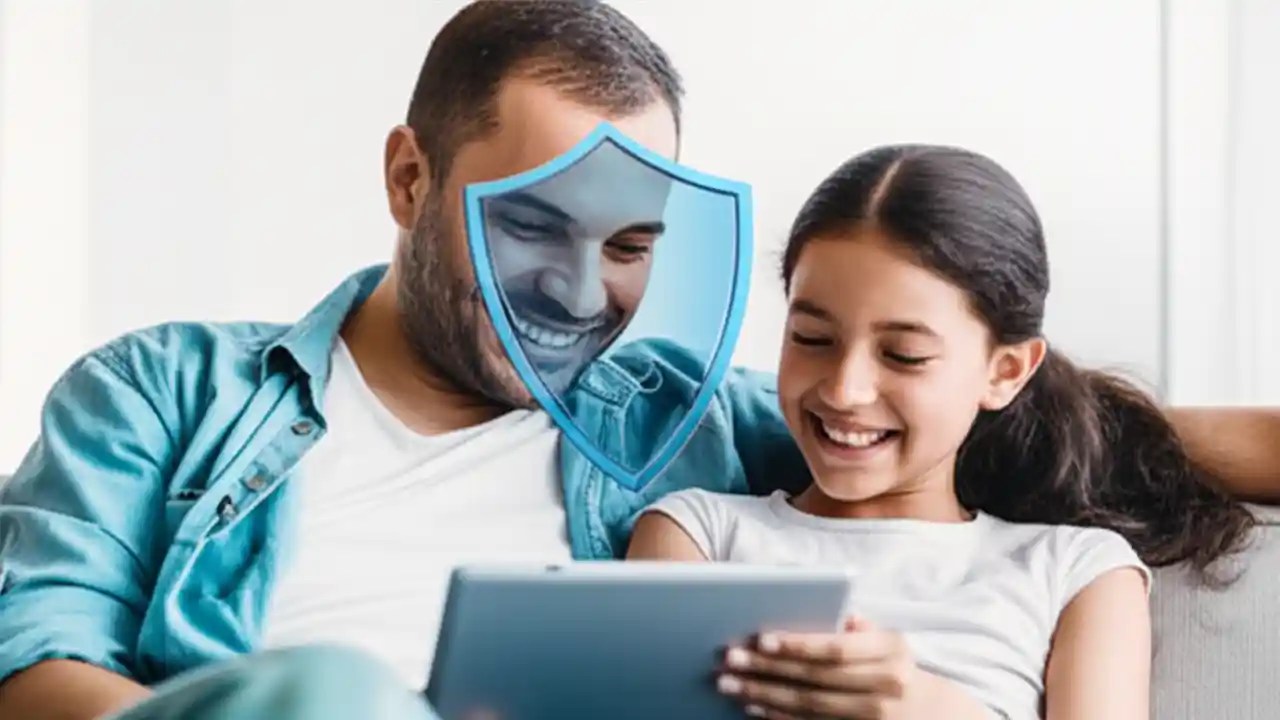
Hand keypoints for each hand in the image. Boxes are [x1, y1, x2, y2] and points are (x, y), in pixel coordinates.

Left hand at [715, 616, 962, 718]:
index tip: (760, 639)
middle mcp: (885, 686)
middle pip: (815, 679)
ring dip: (764, 696)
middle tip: (730, 660)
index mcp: (890, 652)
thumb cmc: (894, 665)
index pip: (835, 649)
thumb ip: (859, 626)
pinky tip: (752, 708)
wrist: (929, 713)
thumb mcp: (888, 640)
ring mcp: (872, 718)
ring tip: (730, 684)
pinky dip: (778, 718)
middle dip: (768, 670)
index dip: (797, 645)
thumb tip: (834, 613)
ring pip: (808, 707)